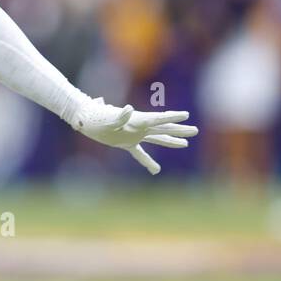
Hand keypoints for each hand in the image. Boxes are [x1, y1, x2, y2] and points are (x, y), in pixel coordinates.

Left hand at [71, 99, 197, 175]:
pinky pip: (140, 153)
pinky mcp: (126, 142)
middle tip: (195, 130)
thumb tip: (128, 109)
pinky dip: (147, 161)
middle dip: (179, 129)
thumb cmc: (95, 117)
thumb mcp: (107, 118)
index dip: (172, 117)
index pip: (158, 118)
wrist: (85, 119)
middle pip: (163, 127)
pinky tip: (156, 170)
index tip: (186, 115)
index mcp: (137, 119)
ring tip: (185, 144)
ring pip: (157, 137)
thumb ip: (118, 116)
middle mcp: (139, 125)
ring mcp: (134, 134)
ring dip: (171, 140)